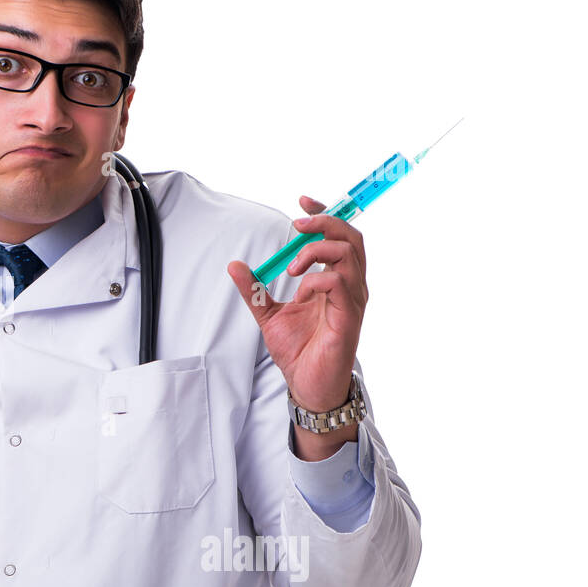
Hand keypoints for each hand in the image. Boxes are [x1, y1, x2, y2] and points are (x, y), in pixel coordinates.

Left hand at [225, 195, 367, 411]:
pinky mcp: (349, 316)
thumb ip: (254, 290)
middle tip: (296, 226)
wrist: (307, 385)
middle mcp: (349, 286)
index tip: (301, 201)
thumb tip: (235, 265)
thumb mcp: (267, 314)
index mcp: (335, 280)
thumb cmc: (298, 350)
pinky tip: (299, 295)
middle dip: (324, 222)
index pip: (339, 236)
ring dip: (315, 251)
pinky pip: (339, 283)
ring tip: (291, 269)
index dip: (324, 213)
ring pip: (349, 253)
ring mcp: (352, 300)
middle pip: (351, 237)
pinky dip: (315, 280)